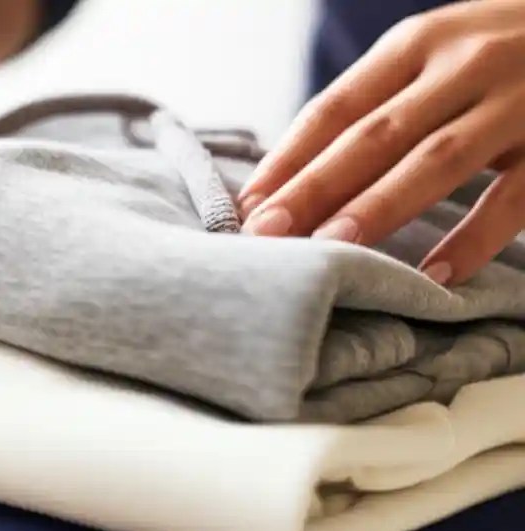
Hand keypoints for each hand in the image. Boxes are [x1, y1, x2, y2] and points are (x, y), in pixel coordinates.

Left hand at [238, 0, 524, 285]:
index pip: (336, 107)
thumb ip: (378, 106)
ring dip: (379, 208)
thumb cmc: (500, 57)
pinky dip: (473, 238)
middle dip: (314, 188)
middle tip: (266, 235)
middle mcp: (465, 63)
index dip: (288, 159)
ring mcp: (518, 101)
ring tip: (331, 249)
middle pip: (374, 135)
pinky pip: (514, 196)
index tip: (246, 207)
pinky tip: (433, 275)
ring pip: (436, 159)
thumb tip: (289, 180)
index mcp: (418, 43)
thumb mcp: (437, 57)